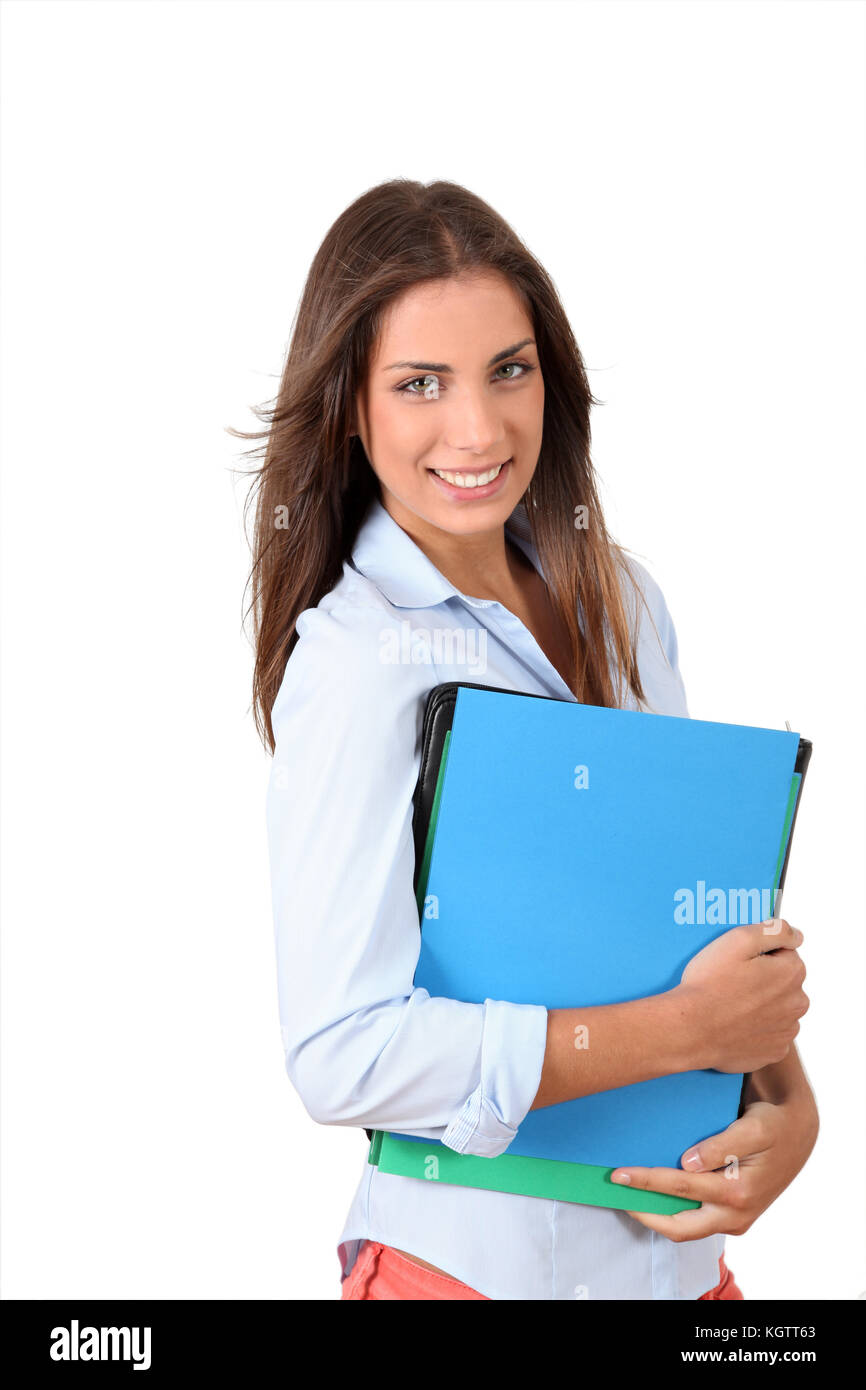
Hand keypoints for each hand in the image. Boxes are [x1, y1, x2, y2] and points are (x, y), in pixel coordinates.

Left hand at [609, 1095, 818, 1241]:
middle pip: (678, 1226)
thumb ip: (720, 1146)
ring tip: (627, 1196)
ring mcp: (735, 1219)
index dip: (646, 1181)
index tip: (618, 1173)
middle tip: (615, 1192)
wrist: (799, 1132)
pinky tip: (653, 1193)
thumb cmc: (773, 1125)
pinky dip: (673, 1211)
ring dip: (656, 1214)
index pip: (680, 1189)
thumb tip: (687, 1162)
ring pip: (686, 1228)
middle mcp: (736, 1214)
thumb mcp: (753, 1129)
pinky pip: (696, 1220)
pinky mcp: (733, 1216)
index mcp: (738, 1193)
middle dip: (643, 1212)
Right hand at [678, 918, 809, 1072]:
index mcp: (792, 972)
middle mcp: (797, 1002)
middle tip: (732, 982)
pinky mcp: (774, 1051)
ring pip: (778, 1008)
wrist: (690, 1029)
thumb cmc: (709, 985)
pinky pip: (770, 1033)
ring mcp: (787, 1030)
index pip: (785, 952)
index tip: (740, 962)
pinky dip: (757, 1028)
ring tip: (732, 1004)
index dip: (760, 954)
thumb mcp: (738, 939)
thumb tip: (796, 935)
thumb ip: (774, 930)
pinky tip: (736, 1023)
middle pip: (784, 981)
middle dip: (764, 978)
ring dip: (762, 1004)